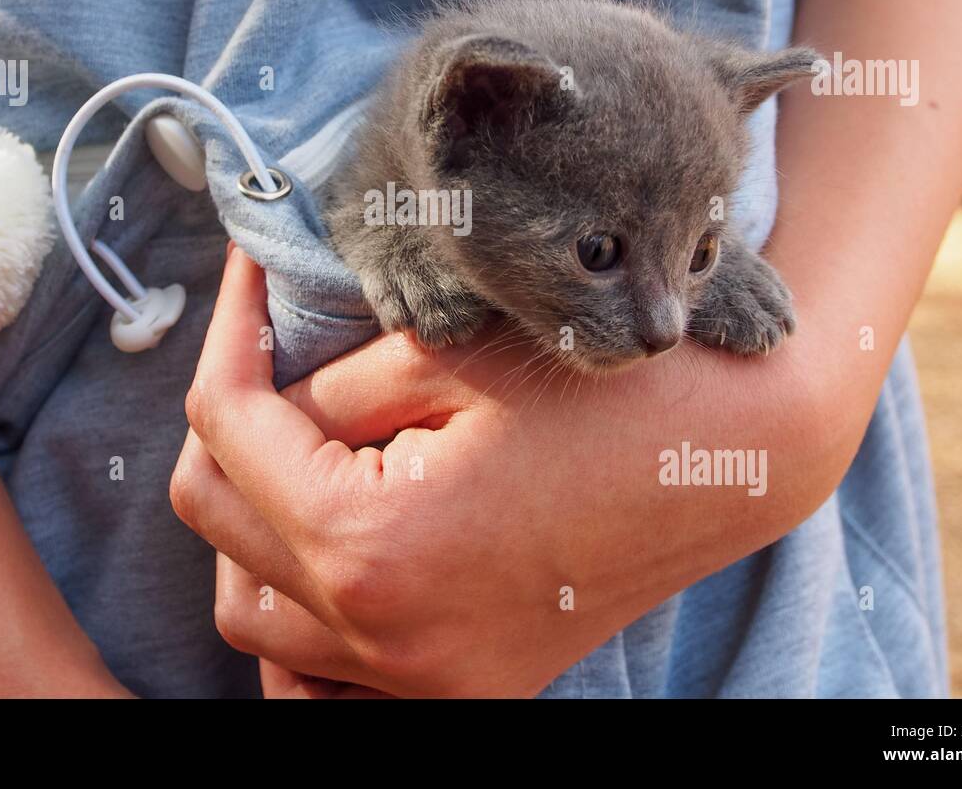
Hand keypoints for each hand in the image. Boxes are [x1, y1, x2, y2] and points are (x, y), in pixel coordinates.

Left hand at [171, 247, 856, 697]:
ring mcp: (425, 680)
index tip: (247, 274)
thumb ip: (326, 387)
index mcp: (374, 547)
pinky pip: (320, 675)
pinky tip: (320, 549)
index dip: (227, 333)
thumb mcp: (452, 357)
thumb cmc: (609, 390)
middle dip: (230, 418)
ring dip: (249, 517)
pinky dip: (297, 612)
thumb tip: (268, 393)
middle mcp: (386, 639)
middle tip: (265, 345)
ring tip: (294, 438)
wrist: (740, 452)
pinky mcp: (462, 686)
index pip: (228, 431)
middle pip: (221, 521)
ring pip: (252, 609)